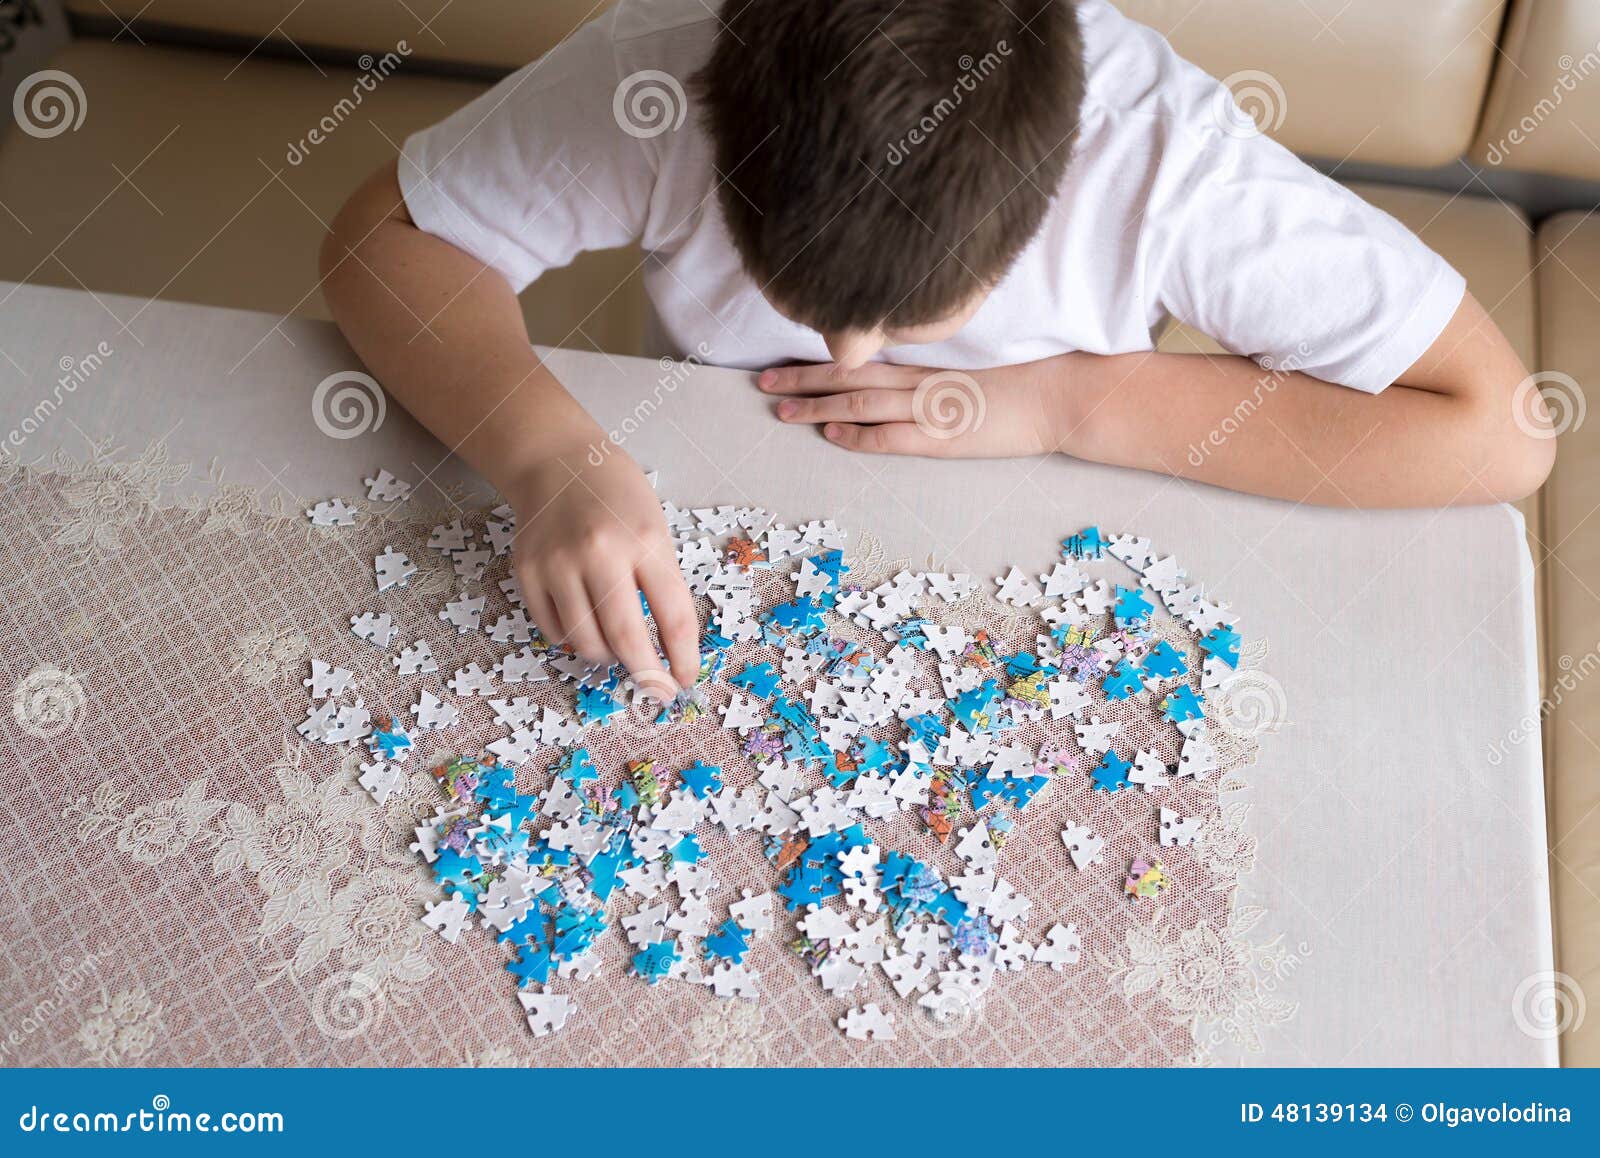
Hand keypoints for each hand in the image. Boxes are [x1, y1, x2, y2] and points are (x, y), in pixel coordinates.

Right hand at [506, 444, 699, 693]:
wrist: (557, 463)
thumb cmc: (617, 498)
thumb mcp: (655, 530)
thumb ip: (661, 584)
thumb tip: (668, 649)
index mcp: (644, 541)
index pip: (673, 617)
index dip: (683, 658)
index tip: (685, 679)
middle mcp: (600, 553)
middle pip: (626, 638)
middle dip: (646, 675)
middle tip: (655, 691)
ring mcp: (558, 563)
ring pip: (586, 641)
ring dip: (608, 657)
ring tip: (618, 649)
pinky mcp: (527, 572)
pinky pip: (555, 630)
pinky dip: (575, 639)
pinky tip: (585, 624)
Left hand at [759, 358, 1071, 457]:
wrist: (1063, 395)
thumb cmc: (1027, 382)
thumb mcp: (973, 372)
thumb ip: (938, 377)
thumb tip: (903, 382)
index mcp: (928, 366)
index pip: (864, 361)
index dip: (824, 362)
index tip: (790, 363)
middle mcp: (922, 382)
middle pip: (850, 376)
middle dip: (803, 379)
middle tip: (763, 381)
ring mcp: (932, 410)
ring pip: (861, 403)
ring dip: (817, 406)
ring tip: (779, 409)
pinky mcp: (946, 438)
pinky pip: (892, 435)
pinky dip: (859, 434)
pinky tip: (830, 433)